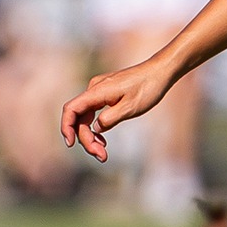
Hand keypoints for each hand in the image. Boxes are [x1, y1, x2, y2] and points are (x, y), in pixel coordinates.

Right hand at [60, 55, 179, 161]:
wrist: (160, 71)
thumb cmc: (148, 87)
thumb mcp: (130, 107)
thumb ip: (109, 119)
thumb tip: (95, 129)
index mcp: (97, 91)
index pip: (71, 109)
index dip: (66, 127)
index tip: (71, 144)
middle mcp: (94, 89)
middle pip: (79, 118)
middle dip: (86, 139)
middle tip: (101, 156)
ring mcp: (99, 91)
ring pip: (86, 117)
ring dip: (91, 136)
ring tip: (103, 152)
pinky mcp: (106, 94)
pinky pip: (93, 113)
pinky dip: (96, 127)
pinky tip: (103, 140)